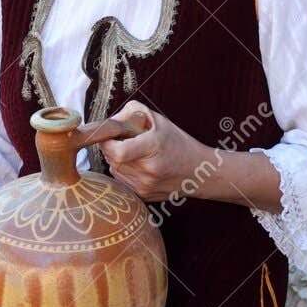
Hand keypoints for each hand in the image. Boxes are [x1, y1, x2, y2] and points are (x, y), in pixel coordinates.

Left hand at [96, 101, 213, 202]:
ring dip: (117, 159)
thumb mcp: (158, 119)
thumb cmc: (178, 143)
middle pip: (113, 159)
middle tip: (124, 140)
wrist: (198, 172)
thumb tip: (110, 122)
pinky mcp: (143, 194)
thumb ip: (131, 112)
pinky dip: (124, 170)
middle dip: (112, 147)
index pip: (117, 151)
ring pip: (114, 169)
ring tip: (136, 153)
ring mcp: (145, 185)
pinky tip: (139, 164)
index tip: (110, 136)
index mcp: (153, 147)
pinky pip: (122, 179)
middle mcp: (149, 169)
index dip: (108, 143)